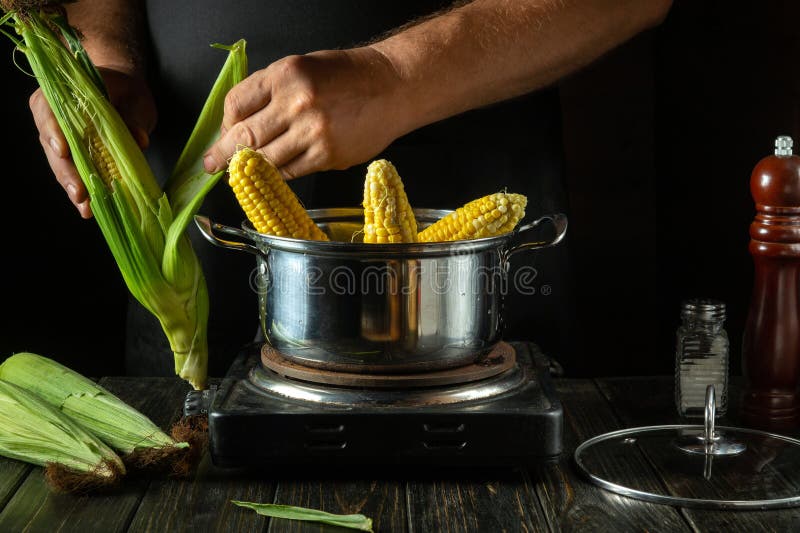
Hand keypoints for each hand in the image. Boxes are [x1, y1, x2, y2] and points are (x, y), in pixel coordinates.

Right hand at [29, 68, 156, 217]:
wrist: (126, 92)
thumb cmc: (126, 90)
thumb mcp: (133, 98)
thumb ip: (133, 118)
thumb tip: (140, 140)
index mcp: (61, 95)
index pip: (49, 111)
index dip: (54, 131)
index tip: (63, 150)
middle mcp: (54, 120)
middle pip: (53, 147)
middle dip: (67, 173)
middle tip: (80, 194)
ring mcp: (63, 141)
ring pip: (62, 166)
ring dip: (74, 188)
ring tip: (86, 208)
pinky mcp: (77, 158)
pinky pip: (76, 175)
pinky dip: (85, 192)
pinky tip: (90, 209)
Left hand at [204, 47, 403, 178]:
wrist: (393, 87)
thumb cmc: (348, 76)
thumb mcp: (303, 68)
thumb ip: (271, 92)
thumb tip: (240, 123)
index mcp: (285, 75)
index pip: (237, 104)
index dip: (225, 125)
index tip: (224, 135)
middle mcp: (296, 103)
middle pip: (245, 136)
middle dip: (224, 155)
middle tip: (213, 164)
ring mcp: (313, 132)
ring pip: (266, 159)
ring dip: (250, 169)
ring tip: (241, 172)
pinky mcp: (328, 156)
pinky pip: (291, 172)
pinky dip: (278, 174)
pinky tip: (275, 171)